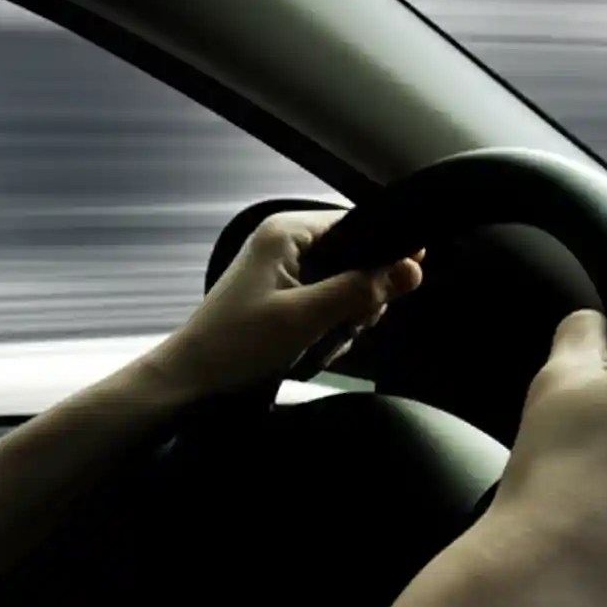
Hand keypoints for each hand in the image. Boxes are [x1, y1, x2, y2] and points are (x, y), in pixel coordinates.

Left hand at [147, 209, 423, 402]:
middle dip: (360, 297)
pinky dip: (329, 328)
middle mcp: (286, 244)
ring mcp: (283, 271)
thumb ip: (360, 291)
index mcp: (287, 232)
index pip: (357, 225)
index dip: (383, 255)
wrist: (193, 381)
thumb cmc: (237, 344)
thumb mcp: (306, 318)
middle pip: (355, 258)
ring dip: (344, 318)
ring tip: (321, 342)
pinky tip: (315, 348)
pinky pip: (326, 304)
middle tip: (345, 326)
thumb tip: (414, 269)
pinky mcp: (282, 296)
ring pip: (344, 286)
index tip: (394, 289)